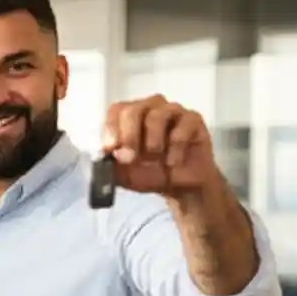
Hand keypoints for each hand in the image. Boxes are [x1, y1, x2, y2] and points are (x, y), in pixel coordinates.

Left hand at [102, 94, 223, 196]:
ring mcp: (173, 112)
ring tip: (154, 159)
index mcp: (129, 118)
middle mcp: (150, 109)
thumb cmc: (150, 174)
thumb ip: (109, 165)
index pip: (116, 110)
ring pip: (158, 114)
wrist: (180, 186)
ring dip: (152, 140)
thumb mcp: (123, 175)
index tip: (110, 148)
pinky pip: (184, 124)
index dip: (111, 128)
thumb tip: (103, 156)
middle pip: (134, 109)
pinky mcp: (193, 120)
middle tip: (130, 157)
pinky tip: (173, 162)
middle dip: (129, 135)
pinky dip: (176, 146)